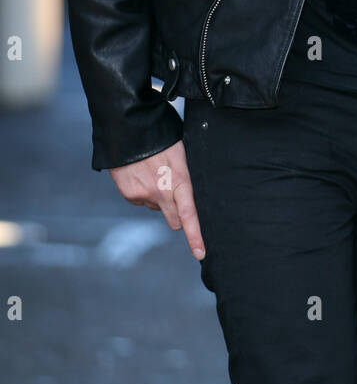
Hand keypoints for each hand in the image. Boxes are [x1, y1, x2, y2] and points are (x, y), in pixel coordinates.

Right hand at [109, 139, 204, 260]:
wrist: (129, 131)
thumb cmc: (161, 138)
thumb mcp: (182, 154)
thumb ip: (185, 178)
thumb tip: (188, 192)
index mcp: (180, 181)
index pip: (189, 214)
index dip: (195, 236)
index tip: (200, 252)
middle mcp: (161, 192)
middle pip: (173, 221)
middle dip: (177, 216)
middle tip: (175, 197)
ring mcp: (143, 194)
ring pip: (156, 207)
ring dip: (158, 198)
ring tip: (155, 174)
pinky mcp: (129, 194)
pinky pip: (140, 200)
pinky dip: (142, 191)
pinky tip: (141, 174)